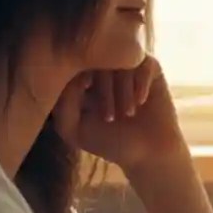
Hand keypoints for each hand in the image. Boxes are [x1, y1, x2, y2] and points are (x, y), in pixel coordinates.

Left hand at [53, 56, 187, 176]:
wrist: (150, 152)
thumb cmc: (109, 142)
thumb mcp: (74, 128)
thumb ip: (62, 103)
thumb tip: (74, 75)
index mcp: (79, 77)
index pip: (72, 62)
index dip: (78, 81)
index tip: (87, 108)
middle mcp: (102, 67)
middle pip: (97, 60)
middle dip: (103, 90)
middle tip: (109, 118)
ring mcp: (127, 66)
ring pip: (121, 61)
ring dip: (123, 89)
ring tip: (128, 114)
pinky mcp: (151, 69)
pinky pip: (143, 63)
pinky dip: (140, 82)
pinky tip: (141, 102)